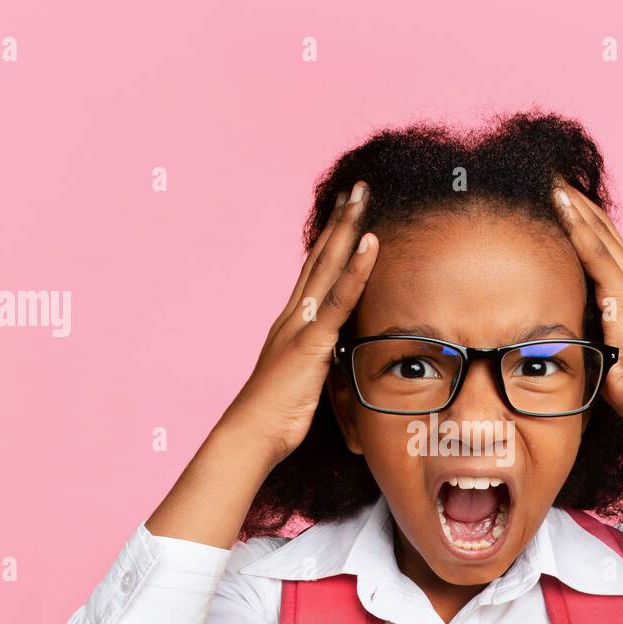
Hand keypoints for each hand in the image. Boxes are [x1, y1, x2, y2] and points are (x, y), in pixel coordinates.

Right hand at [231, 181, 377, 466]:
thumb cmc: (276, 417)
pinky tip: (370, 242)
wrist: (252, 434)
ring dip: (346, 229)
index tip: (345, 214)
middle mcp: (294, 315)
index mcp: (293, 324)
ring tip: (360, 196)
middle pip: (320, 257)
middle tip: (355, 189)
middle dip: (339, 221)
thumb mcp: (305, 382)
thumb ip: (318, 362)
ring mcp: (301, 324)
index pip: (315, 273)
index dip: (331, 242)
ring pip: (327, 265)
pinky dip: (356, 269)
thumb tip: (332, 358)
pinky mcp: (311, 340)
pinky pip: (339, 298)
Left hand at [548, 175, 622, 433]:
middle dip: (575, 201)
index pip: (601, 243)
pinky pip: (594, 250)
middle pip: (600, 227)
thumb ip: (588, 327)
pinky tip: (560, 204)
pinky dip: (576, 225)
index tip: (558, 196)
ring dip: (573, 203)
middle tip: (550, 176)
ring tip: (551, 179)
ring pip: (596, 231)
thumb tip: (560, 323)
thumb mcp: (603, 345)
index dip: (581, 218)